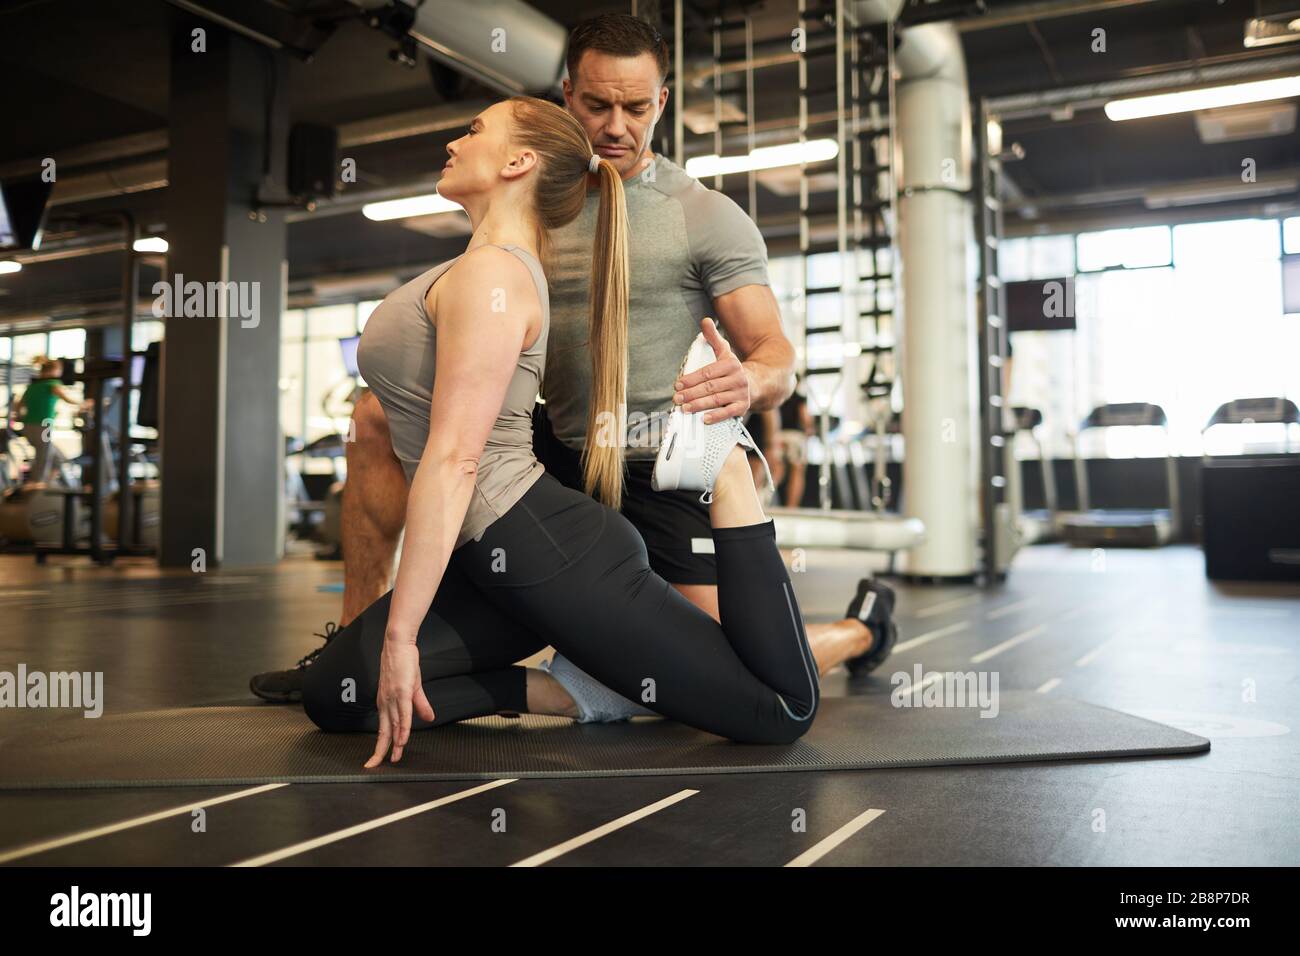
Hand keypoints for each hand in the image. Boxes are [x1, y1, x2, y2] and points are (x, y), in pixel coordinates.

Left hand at [364, 636, 434, 767]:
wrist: (398, 645)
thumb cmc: (403, 663)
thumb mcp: (413, 688)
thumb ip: (420, 705)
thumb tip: (429, 718)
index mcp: (385, 703)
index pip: (383, 729)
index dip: (381, 745)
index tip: (377, 760)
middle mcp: (385, 703)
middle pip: (383, 732)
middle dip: (380, 751)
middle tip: (374, 766)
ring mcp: (393, 698)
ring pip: (394, 726)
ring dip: (394, 743)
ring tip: (394, 758)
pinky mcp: (402, 692)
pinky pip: (403, 714)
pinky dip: (403, 728)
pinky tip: (403, 739)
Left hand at [672, 317, 751, 423]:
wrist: (756, 383)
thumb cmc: (732, 369)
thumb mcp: (724, 351)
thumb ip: (713, 338)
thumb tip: (705, 321)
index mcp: (731, 364)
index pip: (707, 372)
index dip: (691, 379)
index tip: (678, 384)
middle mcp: (738, 378)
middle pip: (710, 387)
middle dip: (692, 393)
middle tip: (677, 398)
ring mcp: (741, 393)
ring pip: (717, 400)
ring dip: (699, 405)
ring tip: (685, 408)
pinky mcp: (743, 407)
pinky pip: (729, 412)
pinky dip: (716, 416)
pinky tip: (704, 419)